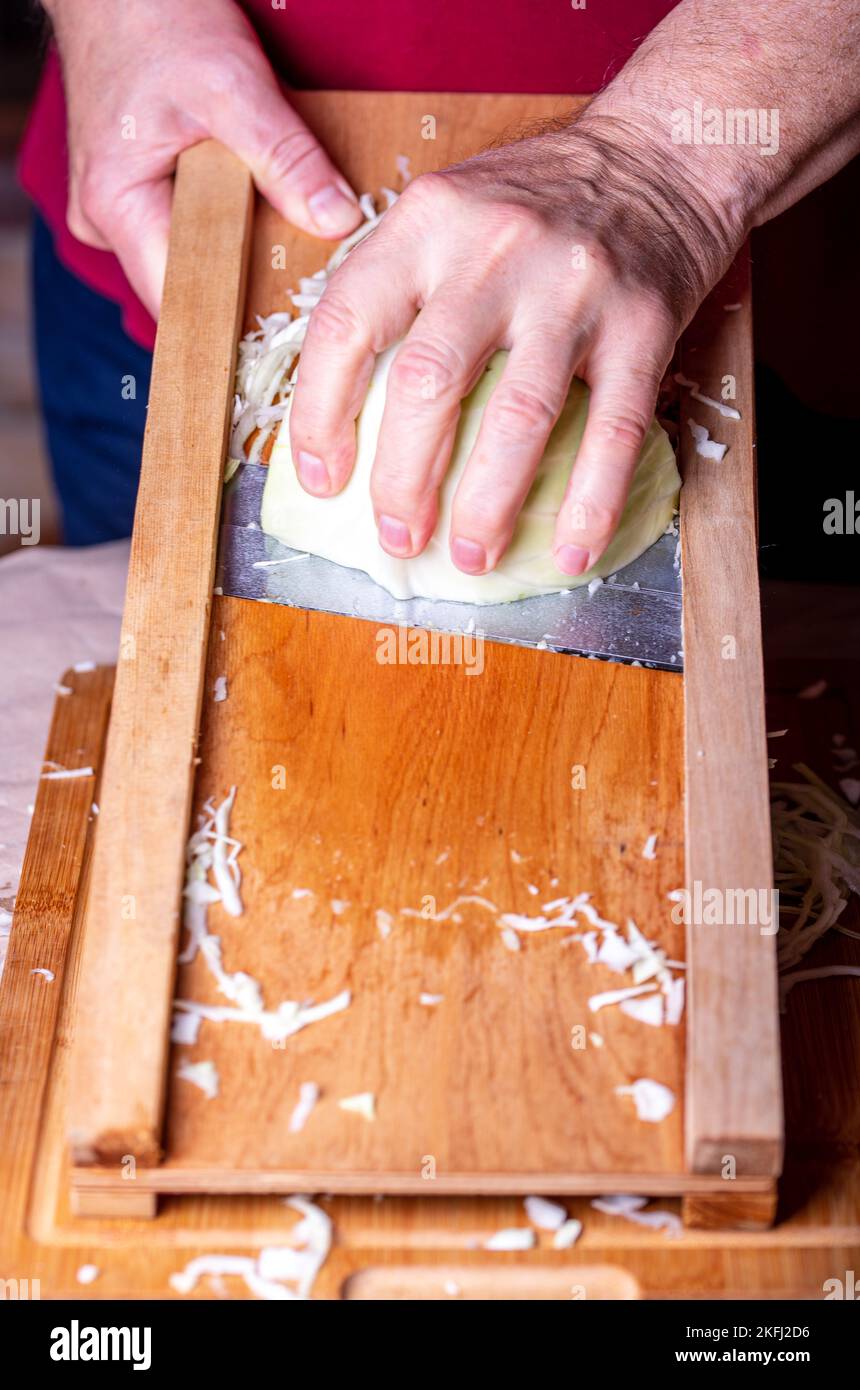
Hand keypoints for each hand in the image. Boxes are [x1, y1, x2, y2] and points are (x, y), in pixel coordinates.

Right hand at [46, 0, 361, 316]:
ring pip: (191, 255)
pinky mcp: (139, 189)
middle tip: (307, 301)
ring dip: (238, 254)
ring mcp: (121, 206)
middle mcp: (109, 220)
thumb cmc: (154, 15)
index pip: (180, 303)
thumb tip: (337, 220)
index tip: (288, 343)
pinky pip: (188, 225)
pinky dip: (225, 224)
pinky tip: (261, 216)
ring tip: (291, 259)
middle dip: (246, 289)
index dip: (234, 329)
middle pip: (189, 284)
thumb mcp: (231, 84)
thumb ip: (285, 157)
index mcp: (116, 207)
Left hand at [289, 119, 736, 576]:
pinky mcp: (641, 325)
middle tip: (398, 536)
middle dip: (403, 479)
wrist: (659, 155)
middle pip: (427, 383)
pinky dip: (590, 502)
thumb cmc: (535, 203)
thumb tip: (339, 415)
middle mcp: (494, 251)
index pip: (347, 325)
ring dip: (487, 504)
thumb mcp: (445, 211)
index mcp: (427, 223)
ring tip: (471, 557)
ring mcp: (572, 289)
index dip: (320, 414)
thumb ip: (394, 288)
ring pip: (516, 416)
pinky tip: (572, 550)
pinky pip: (615, 431)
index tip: (323, 480)